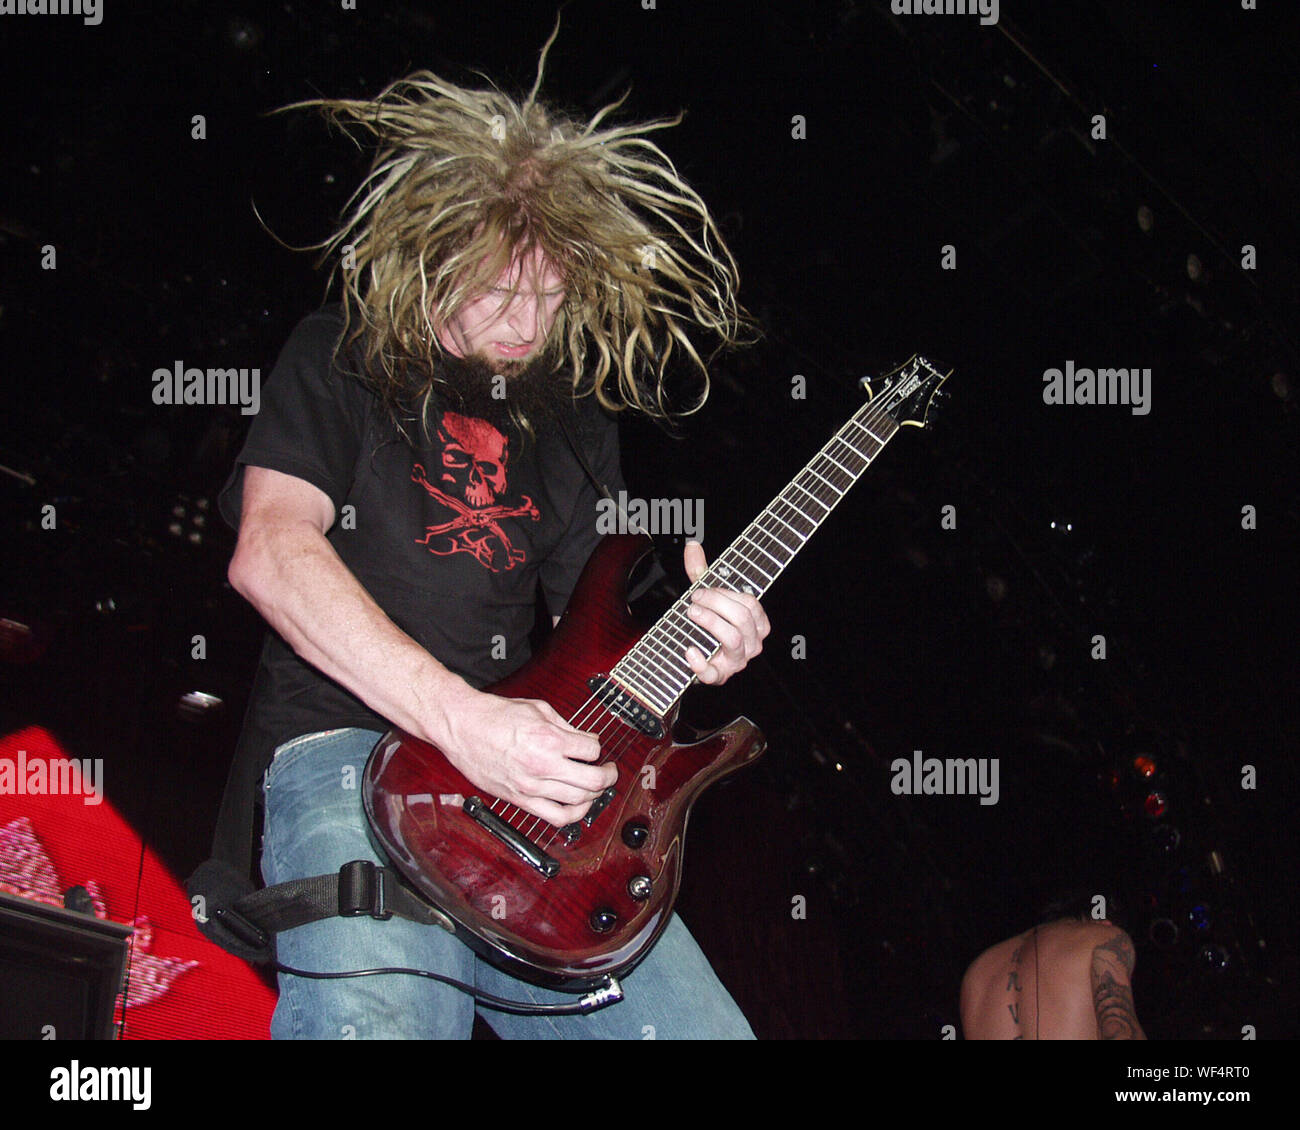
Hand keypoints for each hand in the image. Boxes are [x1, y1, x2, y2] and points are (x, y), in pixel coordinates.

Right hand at [439, 692, 615, 825]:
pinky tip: (579, 806)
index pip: (592, 750)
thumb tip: (587, 739)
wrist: (462, 727)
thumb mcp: (538, 708)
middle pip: (593, 780)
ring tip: (596, 787)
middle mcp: (542, 765)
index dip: (597, 747)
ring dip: (594, 795)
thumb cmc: (494, 715)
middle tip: (609, 770)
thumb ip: (566, 726)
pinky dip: (574, 815)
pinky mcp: (520, 799)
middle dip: (608, 775)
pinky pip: (555, 817)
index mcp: (549, 738)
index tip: (594, 747)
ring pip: (578, 801)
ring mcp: (531, 786)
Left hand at [681, 540, 770, 684]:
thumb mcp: (705, 596)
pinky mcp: (718, 677)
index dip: (723, 594)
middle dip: (715, 604)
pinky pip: (713, 673)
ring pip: (733, 640)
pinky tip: (689, 649)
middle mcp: (752, 644)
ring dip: (710, 623)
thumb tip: (692, 544)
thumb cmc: (706, 622)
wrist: (693, 654)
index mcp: (757, 624)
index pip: (750, 604)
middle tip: (693, 600)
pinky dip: (700, 662)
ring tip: (691, 613)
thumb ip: (700, 571)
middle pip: (742, 619)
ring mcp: (737, 662)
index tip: (700, 589)